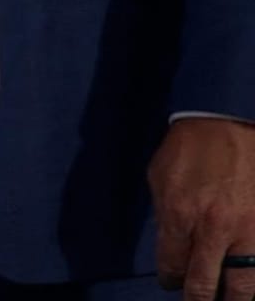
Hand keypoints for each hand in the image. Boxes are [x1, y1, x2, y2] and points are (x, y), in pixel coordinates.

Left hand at [150, 118, 254, 300]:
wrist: (227, 122)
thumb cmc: (189, 147)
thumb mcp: (160, 178)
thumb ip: (163, 215)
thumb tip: (168, 245)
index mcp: (179, 216)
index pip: (172, 268)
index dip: (171, 279)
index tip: (173, 281)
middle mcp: (213, 229)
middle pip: (205, 286)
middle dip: (198, 299)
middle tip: (198, 300)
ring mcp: (248, 230)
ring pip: (244, 286)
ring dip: (234, 297)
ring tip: (229, 297)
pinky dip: (254, 274)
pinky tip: (247, 274)